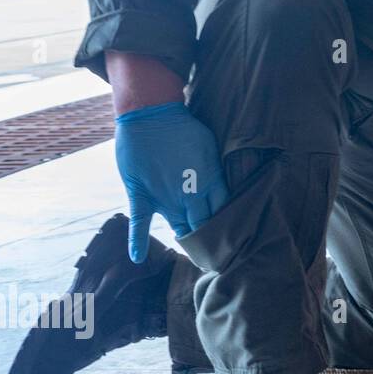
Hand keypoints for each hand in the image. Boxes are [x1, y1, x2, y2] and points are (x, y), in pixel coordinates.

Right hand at [115, 102, 230, 261]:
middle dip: (212, 240)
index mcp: (210, 182)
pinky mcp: (141, 196)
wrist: (150, 116)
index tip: (235, 236)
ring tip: (198, 258)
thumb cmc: (184, 127)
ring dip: (188, 241)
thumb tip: (226, 185)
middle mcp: (190, 195)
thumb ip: (217, 171)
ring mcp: (165, 197)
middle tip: (219, 254)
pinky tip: (137, 258)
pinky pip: (139, 223)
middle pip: (205, 225)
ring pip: (180, 227)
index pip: (224, 212)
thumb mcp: (211, 148)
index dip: (230, 225)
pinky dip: (137, 241)